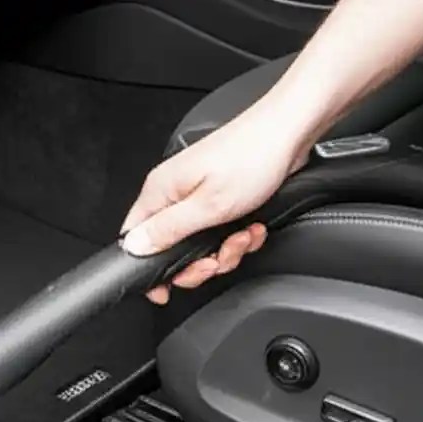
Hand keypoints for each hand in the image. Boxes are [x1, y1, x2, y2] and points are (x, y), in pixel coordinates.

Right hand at [119, 114, 307, 303]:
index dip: (150, 268)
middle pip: (170, 249)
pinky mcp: (219, 198)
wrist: (288, 133)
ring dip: (226, 249)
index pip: (135, 239)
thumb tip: (134, 247)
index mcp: (160, 192)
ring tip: (244, 235)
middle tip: (219, 257)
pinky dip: (238, 236)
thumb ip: (168, 231)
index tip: (168, 288)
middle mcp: (174, 193)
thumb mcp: (207, 206)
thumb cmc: (251, 157)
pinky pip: (220, 233)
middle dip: (200, 262)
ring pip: (200, 245)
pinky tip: (252, 226)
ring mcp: (197, 196)